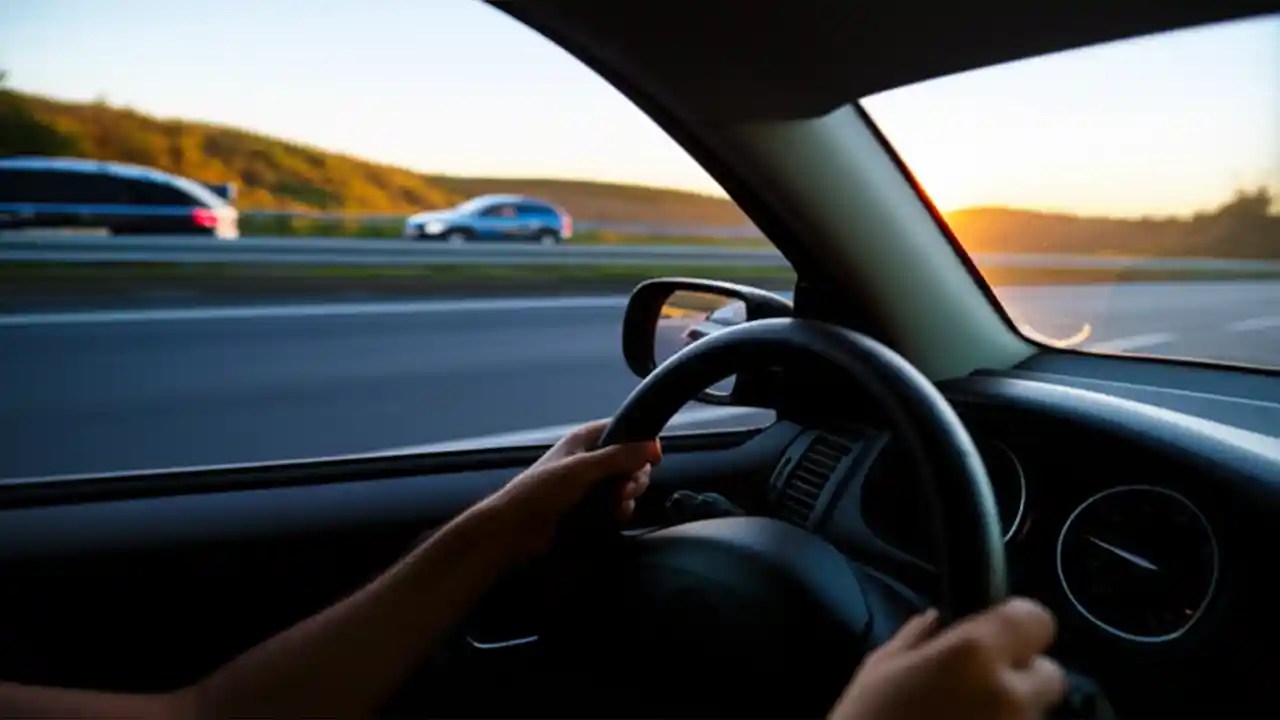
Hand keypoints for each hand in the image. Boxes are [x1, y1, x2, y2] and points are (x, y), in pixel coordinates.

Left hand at [484, 419, 660, 555]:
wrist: (515, 529)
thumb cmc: (542, 491)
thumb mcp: (582, 470)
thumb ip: (618, 457)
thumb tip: (653, 446)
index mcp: (586, 439)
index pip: (625, 429)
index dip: (642, 442)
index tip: (653, 459)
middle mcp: (591, 457)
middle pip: (632, 460)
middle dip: (635, 476)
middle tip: (624, 490)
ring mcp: (592, 482)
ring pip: (627, 483)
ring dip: (628, 496)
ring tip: (616, 506)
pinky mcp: (591, 505)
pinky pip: (618, 503)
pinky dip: (620, 509)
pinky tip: (613, 516)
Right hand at [829, 598, 1066, 719]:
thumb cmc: (867, 719)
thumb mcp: (880, 668)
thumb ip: (916, 638)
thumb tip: (934, 620)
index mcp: (973, 653)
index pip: (1035, 619)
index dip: (1020, 625)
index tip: (1000, 635)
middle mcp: (1007, 692)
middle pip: (1048, 673)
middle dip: (1022, 676)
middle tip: (982, 684)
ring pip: (1035, 712)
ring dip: (1011, 709)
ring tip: (965, 716)